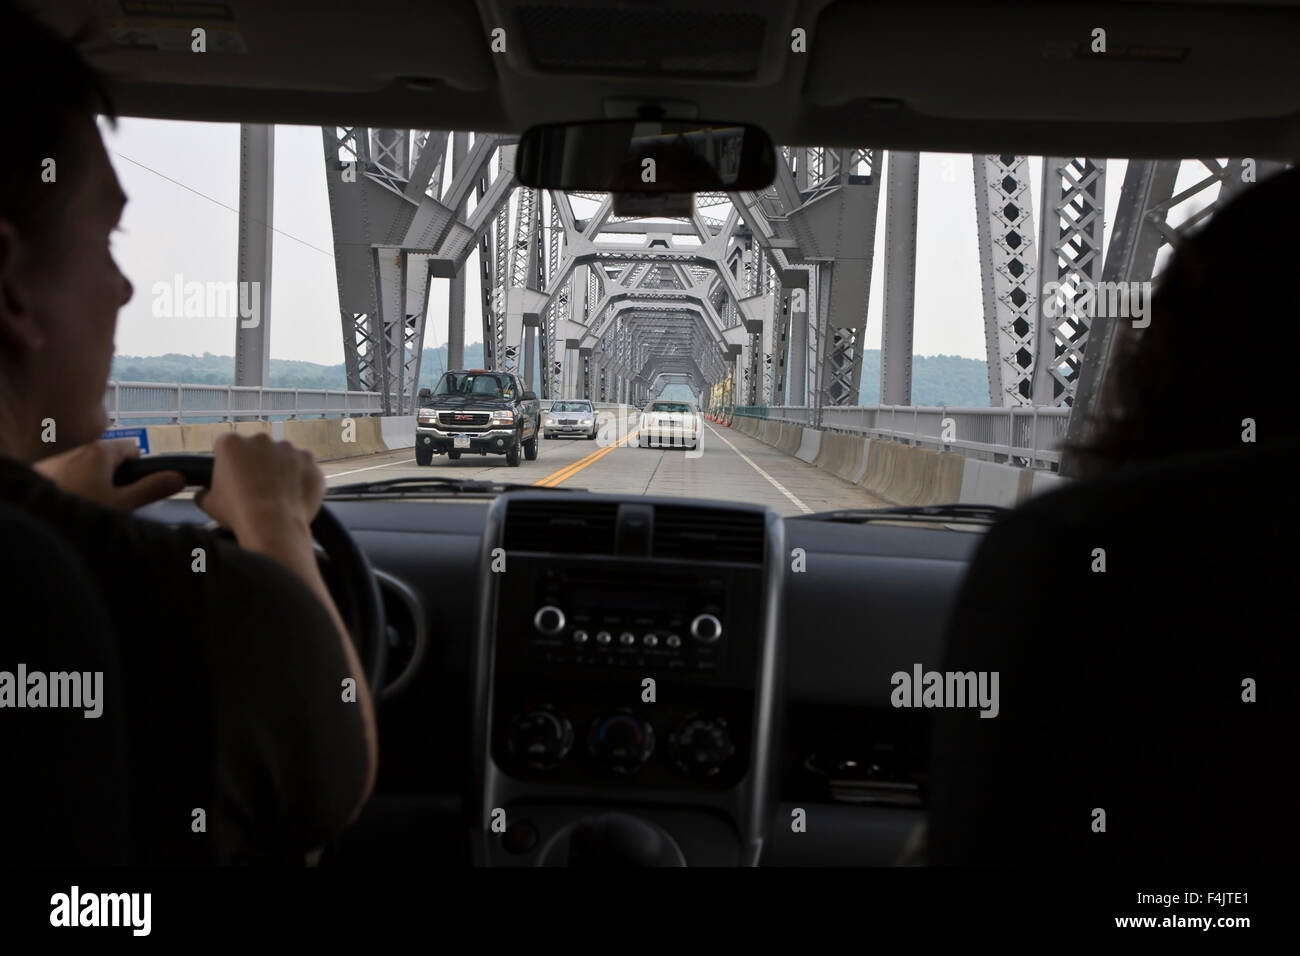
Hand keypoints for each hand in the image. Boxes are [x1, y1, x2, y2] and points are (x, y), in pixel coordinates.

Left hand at [33, 439, 185, 509]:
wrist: (33, 512)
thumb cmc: (78, 508)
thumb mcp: (122, 503)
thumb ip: (151, 489)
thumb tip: (179, 478)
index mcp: (103, 451)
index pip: (133, 449)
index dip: (138, 470)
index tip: (133, 489)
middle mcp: (81, 449)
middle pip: (110, 459)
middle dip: (114, 479)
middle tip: (111, 502)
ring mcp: (61, 459)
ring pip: (88, 468)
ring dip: (92, 484)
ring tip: (87, 506)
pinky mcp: (44, 471)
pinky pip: (68, 475)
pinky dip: (72, 487)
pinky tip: (68, 505)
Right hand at [197, 432, 323, 540]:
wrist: (274, 524)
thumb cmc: (238, 513)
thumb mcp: (208, 503)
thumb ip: (205, 492)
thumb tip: (203, 493)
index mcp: (231, 443)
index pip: (227, 447)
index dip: (230, 464)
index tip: (234, 480)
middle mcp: (261, 439)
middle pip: (257, 450)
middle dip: (257, 465)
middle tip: (257, 489)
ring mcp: (289, 448)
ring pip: (283, 457)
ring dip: (281, 471)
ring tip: (277, 496)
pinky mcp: (309, 460)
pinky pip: (304, 468)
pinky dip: (301, 479)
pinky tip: (294, 496)